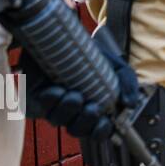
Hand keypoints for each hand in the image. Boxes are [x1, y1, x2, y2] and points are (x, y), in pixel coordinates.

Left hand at [23, 26, 140, 141]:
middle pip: (76, 130)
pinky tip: (56, 89)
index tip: (106, 122)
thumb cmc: (90, 53)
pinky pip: (40, 106)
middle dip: (84, 122)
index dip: (101, 132)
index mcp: (92, 106)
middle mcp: (71, 110)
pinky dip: (50, 100)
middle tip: (92, 107)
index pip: (96, 130)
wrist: (64, 34)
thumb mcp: (115, 65)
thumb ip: (127, 83)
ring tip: (74, 95)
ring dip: (67, 110)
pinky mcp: (34, 95)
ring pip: (57, 119)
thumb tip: (130, 104)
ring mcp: (52, 104)